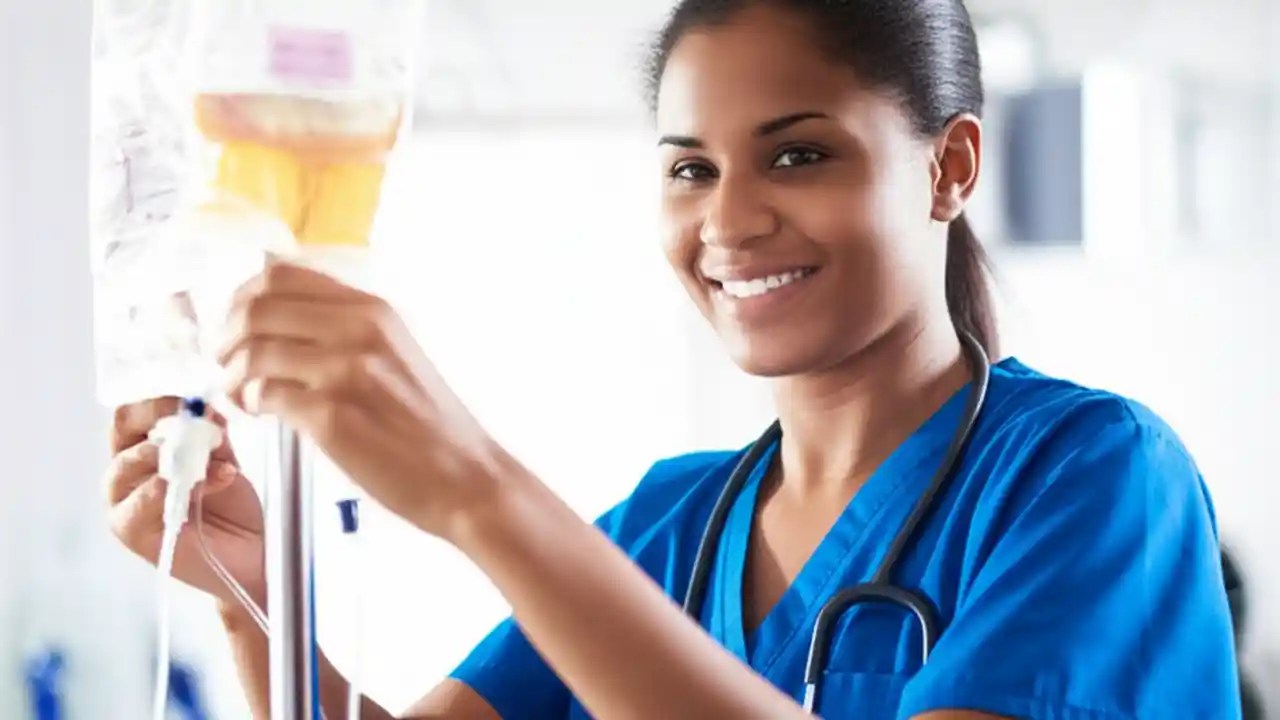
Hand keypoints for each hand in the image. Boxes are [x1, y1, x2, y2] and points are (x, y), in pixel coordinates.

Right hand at [106, 398, 264, 604]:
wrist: (251, 556)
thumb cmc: (235, 508)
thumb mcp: (225, 459)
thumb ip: (212, 434)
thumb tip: (209, 406)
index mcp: (143, 449)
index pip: (133, 412)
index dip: (161, 398)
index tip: (197, 398)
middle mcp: (126, 472)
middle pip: (122, 428)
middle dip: (162, 417)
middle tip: (202, 420)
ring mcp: (124, 502)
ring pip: (128, 463)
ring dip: (172, 454)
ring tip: (213, 458)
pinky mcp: (132, 532)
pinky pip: (140, 502)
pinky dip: (173, 487)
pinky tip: (211, 481)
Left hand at [217, 261, 513, 538]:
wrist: (465, 476)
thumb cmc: (428, 424)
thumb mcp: (396, 353)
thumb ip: (348, 331)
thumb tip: (280, 321)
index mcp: (373, 309)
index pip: (282, 275)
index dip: (242, 297)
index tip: (235, 323)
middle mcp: (360, 330)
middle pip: (256, 308)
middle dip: (225, 336)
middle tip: (224, 363)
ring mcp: (346, 371)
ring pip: (252, 352)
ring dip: (233, 376)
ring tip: (242, 396)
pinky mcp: (332, 416)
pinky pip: (264, 395)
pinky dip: (249, 404)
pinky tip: (260, 415)